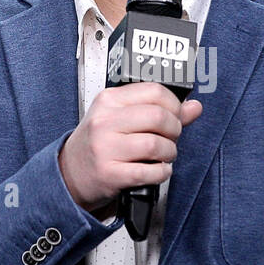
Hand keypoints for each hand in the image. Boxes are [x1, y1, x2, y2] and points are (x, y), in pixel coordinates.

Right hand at [59, 81, 202, 213]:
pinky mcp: (109, 173)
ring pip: (155, 144)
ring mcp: (105, 147)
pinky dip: (161, 173)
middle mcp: (105, 121)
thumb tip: (194, 107)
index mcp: (109, 100)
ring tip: (165, 155)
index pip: (154, 91)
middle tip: (171, 138)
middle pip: (158, 116)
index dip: (175, 105)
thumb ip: (160, 110)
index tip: (176, 116)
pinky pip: (148, 172)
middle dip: (175, 130)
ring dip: (169, 153)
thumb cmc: (99, 143)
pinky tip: (157, 170)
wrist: (70, 172)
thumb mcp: (122, 118)